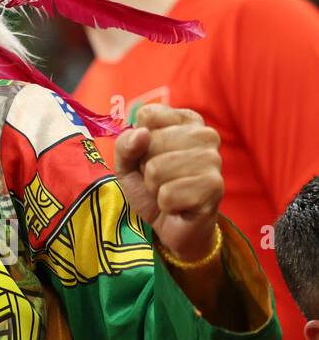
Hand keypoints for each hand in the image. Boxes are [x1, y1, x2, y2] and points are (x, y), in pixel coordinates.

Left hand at [114, 105, 222, 263]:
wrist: (171, 224)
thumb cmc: (152, 186)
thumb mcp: (127, 162)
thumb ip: (125, 144)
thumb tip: (141, 134)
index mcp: (186, 120)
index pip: (148, 115)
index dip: (138, 140)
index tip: (149, 154)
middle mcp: (205, 134)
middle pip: (151, 141)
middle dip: (146, 166)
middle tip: (160, 177)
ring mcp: (213, 160)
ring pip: (157, 168)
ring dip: (154, 186)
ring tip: (168, 190)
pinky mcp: (214, 186)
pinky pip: (167, 194)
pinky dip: (165, 203)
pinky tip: (179, 205)